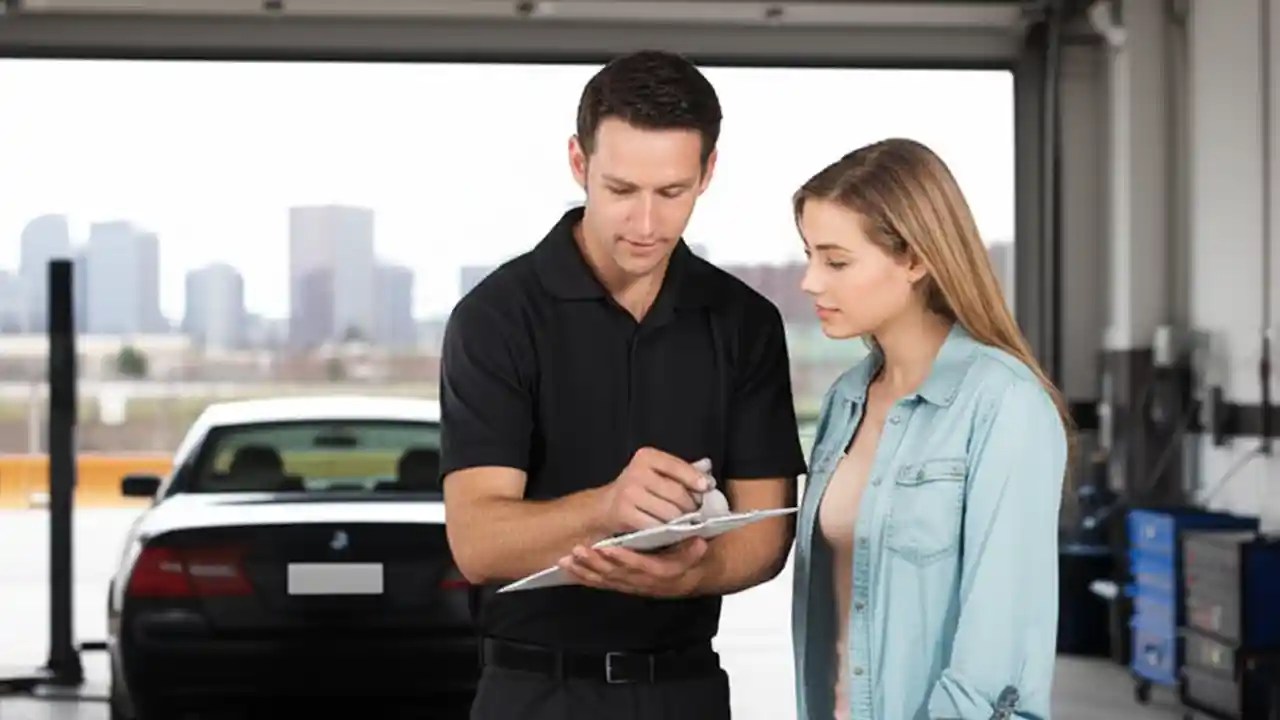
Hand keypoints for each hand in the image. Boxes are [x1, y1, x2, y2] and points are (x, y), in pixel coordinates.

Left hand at [557, 537, 709, 597]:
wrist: (688, 579)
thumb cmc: (689, 560)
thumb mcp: (698, 552)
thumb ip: (695, 549)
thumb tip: (698, 541)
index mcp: (661, 573)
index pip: (641, 567)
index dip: (625, 559)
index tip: (610, 549)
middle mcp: (643, 583)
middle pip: (616, 575)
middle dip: (596, 563)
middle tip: (579, 550)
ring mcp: (630, 585)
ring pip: (605, 580)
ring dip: (585, 570)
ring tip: (567, 559)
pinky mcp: (621, 585)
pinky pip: (600, 583)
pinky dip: (583, 576)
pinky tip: (568, 568)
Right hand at [596, 448, 711, 533]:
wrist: (604, 507)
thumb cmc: (637, 489)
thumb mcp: (656, 473)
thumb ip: (680, 472)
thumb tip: (708, 470)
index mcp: (646, 457)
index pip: (677, 466)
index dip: (694, 477)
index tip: (708, 487)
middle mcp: (636, 471)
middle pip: (676, 492)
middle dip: (691, 505)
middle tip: (696, 512)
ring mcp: (629, 493)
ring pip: (669, 511)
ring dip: (681, 521)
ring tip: (685, 522)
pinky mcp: (624, 513)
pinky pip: (656, 525)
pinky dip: (666, 531)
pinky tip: (670, 532)